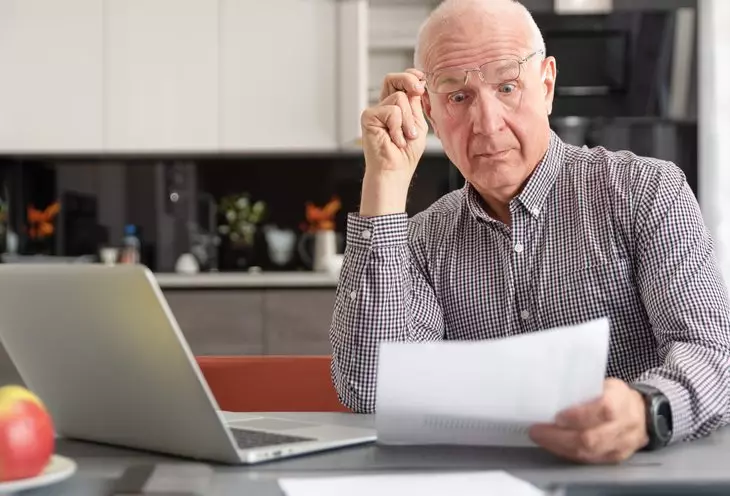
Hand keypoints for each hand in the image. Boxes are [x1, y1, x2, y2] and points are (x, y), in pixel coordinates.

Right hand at [359, 69, 428, 215]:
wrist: (395, 170)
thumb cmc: (406, 154)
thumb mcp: (418, 124)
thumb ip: (416, 104)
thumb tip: (418, 84)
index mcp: (396, 107)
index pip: (400, 82)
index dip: (410, 75)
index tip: (422, 80)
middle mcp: (384, 106)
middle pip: (392, 79)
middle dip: (408, 80)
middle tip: (419, 90)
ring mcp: (375, 111)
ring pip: (399, 98)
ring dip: (408, 121)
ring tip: (405, 137)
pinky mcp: (369, 117)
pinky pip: (392, 111)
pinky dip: (398, 126)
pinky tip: (394, 140)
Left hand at [529, 378, 648, 463]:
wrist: (642, 413)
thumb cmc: (614, 394)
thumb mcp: (603, 383)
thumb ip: (583, 388)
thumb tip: (549, 391)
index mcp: (622, 400)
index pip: (603, 410)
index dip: (578, 415)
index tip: (557, 416)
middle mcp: (625, 425)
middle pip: (591, 438)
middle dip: (559, 437)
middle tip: (537, 431)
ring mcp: (622, 445)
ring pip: (588, 453)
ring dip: (559, 447)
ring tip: (541, 438)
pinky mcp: (615, 458)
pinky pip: (589, 460)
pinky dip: (568, 453)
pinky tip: (555, 446)